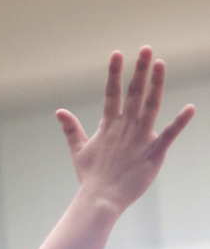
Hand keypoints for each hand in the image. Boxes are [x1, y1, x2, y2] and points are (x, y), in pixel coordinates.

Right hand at [57, 48, 193, 214]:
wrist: (100, 199)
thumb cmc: (91, 177)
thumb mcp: (79, 150)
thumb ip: (72, 129)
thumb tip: (59, 112)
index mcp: (108, 126)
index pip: (111, 93)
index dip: (114, 73)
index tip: (117, 54)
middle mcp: (125, 127)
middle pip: (133, 93)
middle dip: (139, 70)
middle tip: (146, 49)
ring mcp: (140, 138)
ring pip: (150, 106)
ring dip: (156, 84)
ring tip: (160, 64)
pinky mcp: (154, 152)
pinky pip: (169, 135)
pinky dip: (180, 122)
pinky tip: (190, 108)